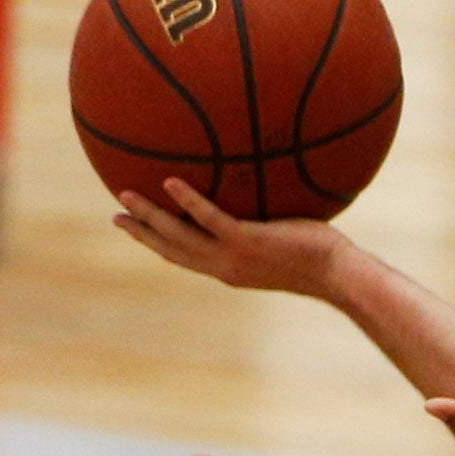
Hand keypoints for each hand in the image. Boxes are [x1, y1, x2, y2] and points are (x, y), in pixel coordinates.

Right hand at [113, 177, 350, 296]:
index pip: (186, 258)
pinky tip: (170, 182)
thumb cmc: (321, 258)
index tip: (137, 231)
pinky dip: (188, 201)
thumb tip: (264, 202)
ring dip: (150, 216)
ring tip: (125, 194)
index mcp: (230, 269)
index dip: (158, 245)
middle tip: (115, 216)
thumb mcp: (284, 244)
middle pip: (171, 250)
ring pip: (179, 236)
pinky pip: (210, 218)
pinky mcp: (247, 241)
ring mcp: (234, 255)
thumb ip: (264, 229)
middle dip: (142, 234)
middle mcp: (225, 267)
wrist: (339, 274)